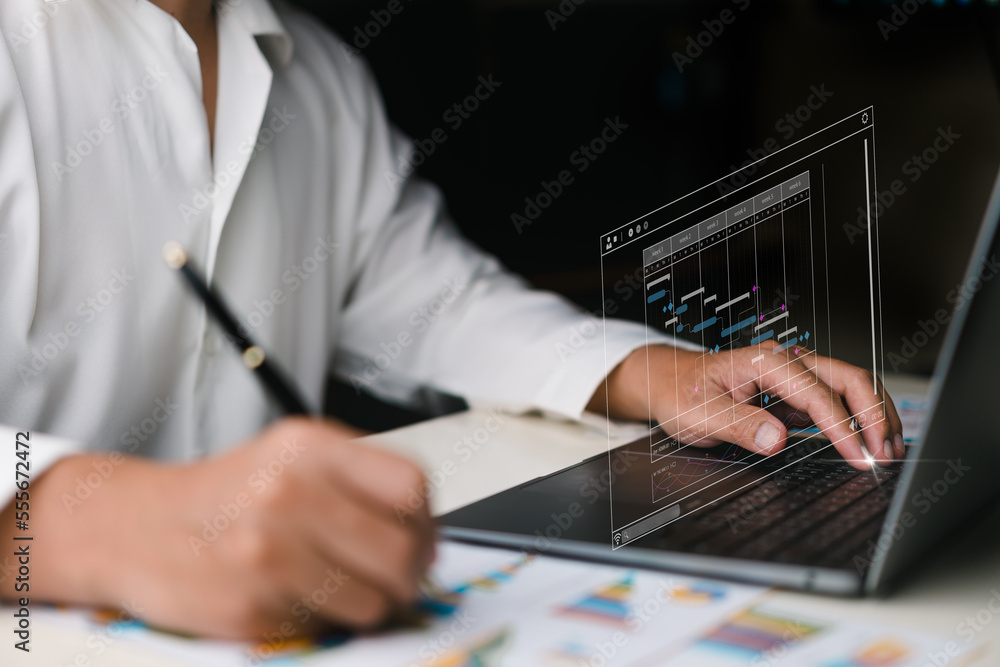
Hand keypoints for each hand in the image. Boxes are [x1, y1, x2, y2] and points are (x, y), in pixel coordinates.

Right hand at [0, 417, 434, 638]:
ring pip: (373, 600)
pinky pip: (326, 626)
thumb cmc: (227, 495)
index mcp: (310, 446)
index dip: (426, 521)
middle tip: (397, 579)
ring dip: (370, 605)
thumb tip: (427, 535)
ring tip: (342, 588)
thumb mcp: (292, 458)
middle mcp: (289, 491)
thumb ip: (358, 484)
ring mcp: (268, 550)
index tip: (420, 538)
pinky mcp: (251, 604)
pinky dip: (323, 619)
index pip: (411, 486)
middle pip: (401, 549)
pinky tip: (297, 596)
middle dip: (409, 574)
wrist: (136, 527)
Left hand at [593, 342, 903, 469]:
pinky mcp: (796, 392)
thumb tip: (778, 439)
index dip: (843, 426)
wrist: (668, 382)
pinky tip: (868, 444)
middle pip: (849, 379)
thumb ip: (740, 426)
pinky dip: (859, 421)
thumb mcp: (700, 414)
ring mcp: (795, 375)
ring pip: (851, 387)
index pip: (817, 393)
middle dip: (876, 415)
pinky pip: (836, 402)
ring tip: (891, 450)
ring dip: (875, 415)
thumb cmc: (681, 393)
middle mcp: (787, 361)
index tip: (859, 456)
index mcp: (766, 361)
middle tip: (888, 454)